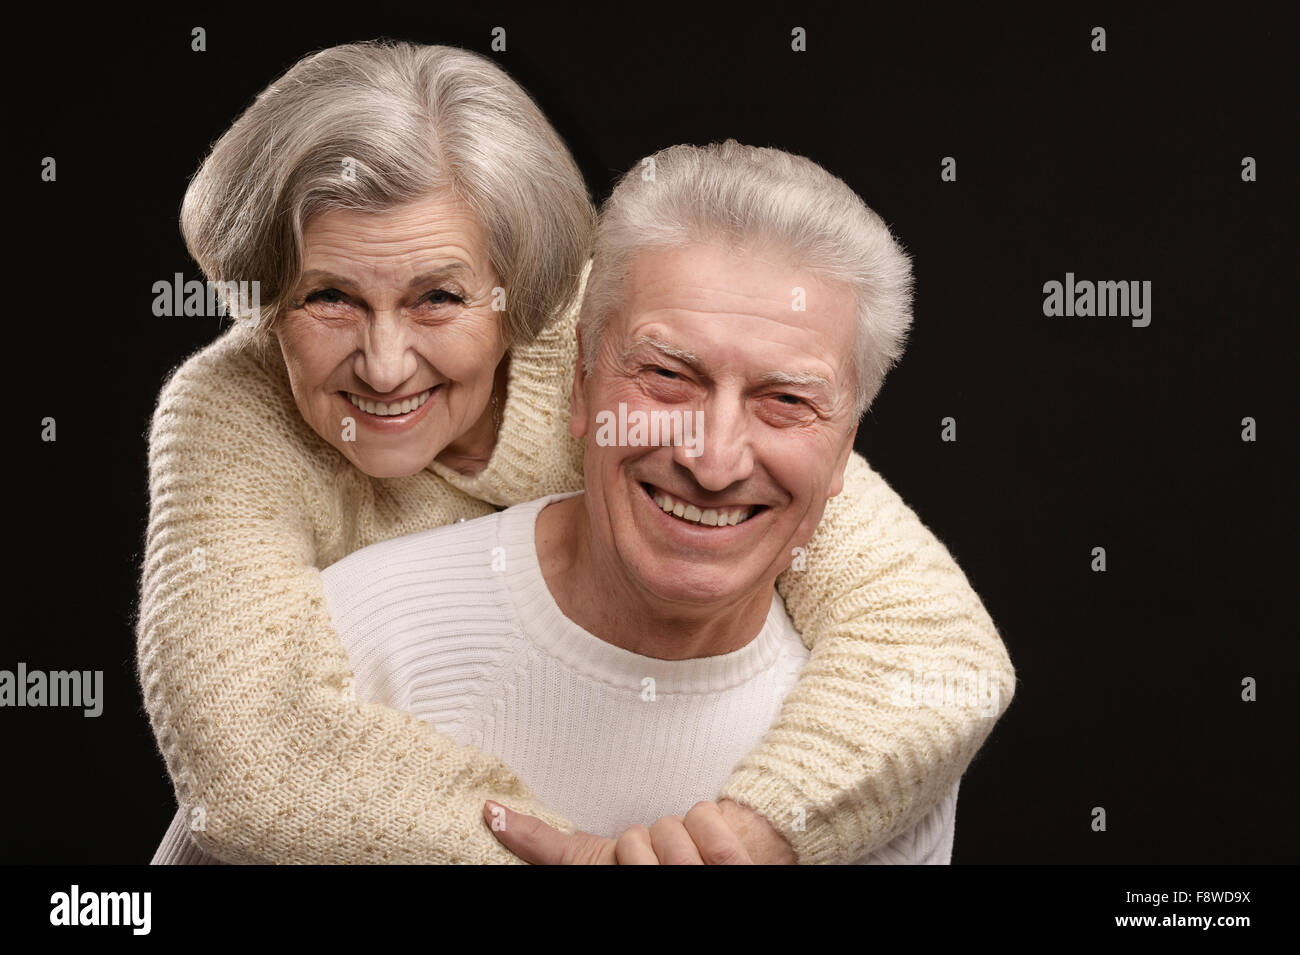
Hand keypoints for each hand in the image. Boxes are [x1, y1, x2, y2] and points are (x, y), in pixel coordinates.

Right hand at [483, 798, 794, 863]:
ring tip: (685, 860)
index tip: (512, 821)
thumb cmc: (644, 869)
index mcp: (612, 882)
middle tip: (655, 865)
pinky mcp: (735, 871)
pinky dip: (707, 823)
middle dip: (641, 843)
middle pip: (631, 837)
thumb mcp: (591, 860)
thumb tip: (492, 814)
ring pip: (669, 824)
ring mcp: (697, 883)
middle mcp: (653, 888)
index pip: (575, 857)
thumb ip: (545, 844)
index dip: (558, 844)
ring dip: (678, 835)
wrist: (709, 871)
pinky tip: (712, 850)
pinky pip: (704, 816)